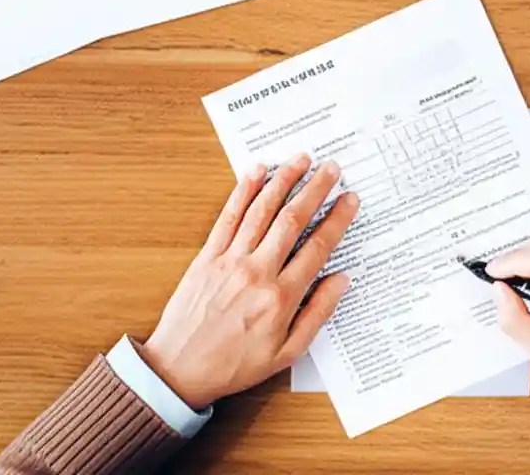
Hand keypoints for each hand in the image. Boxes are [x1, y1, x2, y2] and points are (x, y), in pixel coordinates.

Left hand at [139, 153, 359, 409]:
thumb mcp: (288, 352)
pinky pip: (228, 217)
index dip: (337, 219)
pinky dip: (244, 191)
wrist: (179, 370)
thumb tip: (341, 279)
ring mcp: (229, 261)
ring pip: (262, 211)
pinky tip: (257, 171)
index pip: (317, 247)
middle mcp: (257, 272)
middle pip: (292, 220)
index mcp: (281, 297)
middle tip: (331, 168)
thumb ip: (318, 313)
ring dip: (284, 181)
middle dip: (315, 190)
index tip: (349, 200)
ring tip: (301, 160)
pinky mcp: (207, 257)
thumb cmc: (235, 365)